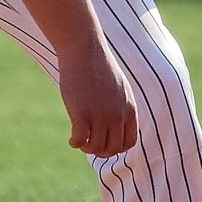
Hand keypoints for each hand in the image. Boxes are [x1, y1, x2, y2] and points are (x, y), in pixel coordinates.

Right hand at [57, 43, 136, 157]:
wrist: (84, 50)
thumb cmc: (98, 66)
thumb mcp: (118, 86)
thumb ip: (120, 105)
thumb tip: (115, 123)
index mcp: (129, 108)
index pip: (129, 142)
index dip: (116, 148)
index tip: (105, 143)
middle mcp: (117, 115)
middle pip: (112, 148)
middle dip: (100, 151)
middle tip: (89, 144)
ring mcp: (100, 116)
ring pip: (96, 148)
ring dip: (87, 148)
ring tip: (80, 141)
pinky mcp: (82, 114)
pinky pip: (80, 141)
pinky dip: (75, 144)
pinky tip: (71, 138)